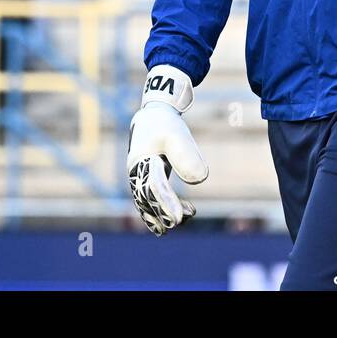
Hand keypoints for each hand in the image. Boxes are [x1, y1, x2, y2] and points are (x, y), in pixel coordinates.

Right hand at [126, 64, 206, 234]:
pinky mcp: (148, 178)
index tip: (180, 218)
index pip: (155, 187)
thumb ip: (186, 155)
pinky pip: (150, 199)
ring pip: (148, 201)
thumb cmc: (165, 123)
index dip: (167, 203)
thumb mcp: (177, 134)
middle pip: (148, 198)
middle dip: (162, 212)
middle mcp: (136, 172)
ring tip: (183, 219)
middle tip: (178, 223)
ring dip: (162, 213)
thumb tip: (199, 180)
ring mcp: (140, 176)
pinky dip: (160, 210)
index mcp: (141, 160)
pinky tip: (180, 216)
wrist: (154, 114)